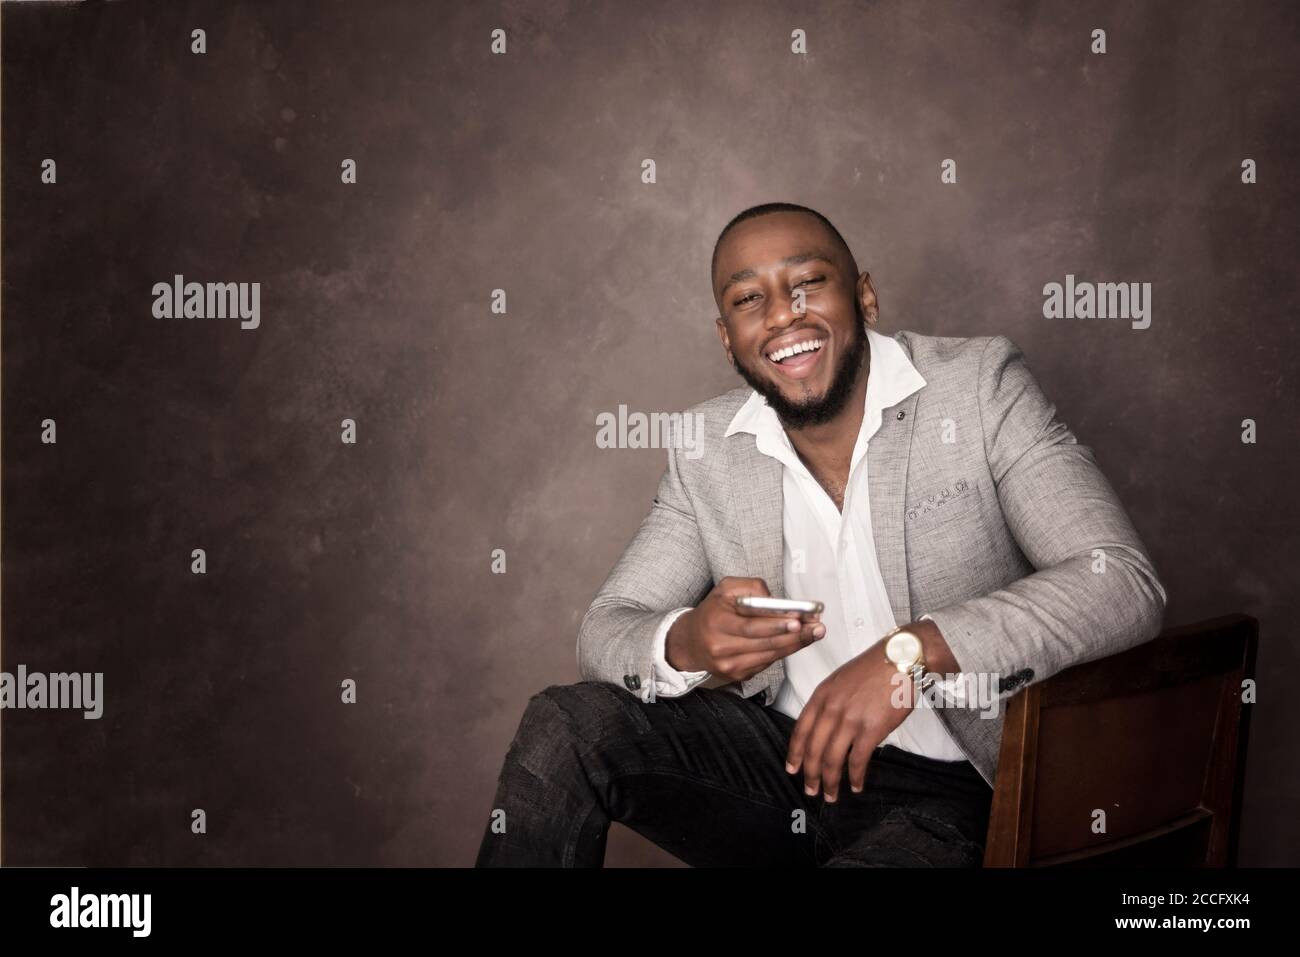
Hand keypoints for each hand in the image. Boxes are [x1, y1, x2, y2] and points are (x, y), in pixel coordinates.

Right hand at [666, 576, 825, 681]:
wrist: (690, 643)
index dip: (777, 623)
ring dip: (795, 644)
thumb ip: (750, 588)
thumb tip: (777, 601)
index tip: (800, 618)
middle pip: (764, 642)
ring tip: (814, 633)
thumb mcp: (725, 589)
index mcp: (716, 622)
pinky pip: (766, 663)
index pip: (751, 624)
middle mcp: (720, 646)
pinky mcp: (737, 675)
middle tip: (816, 627)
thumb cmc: (712, 612)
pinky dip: (782, 652)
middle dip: (794, 634)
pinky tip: (796, 642)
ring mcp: (729, 665)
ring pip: (769, 655)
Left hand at [784, 640, 915, 802]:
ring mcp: (850, 719)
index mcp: (821, 695)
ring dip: (830, 781)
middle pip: (813, 749)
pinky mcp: (871, 729)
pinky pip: (857, 760)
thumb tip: (825, 728)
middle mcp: (831, 709)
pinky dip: (855, 777)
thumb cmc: (874, 669)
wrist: (900, 659)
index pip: (800, 730)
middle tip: (811, 790)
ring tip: (831, 795)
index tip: (792, 769)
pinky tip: (855, 785)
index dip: (795, 753)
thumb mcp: (840, 680)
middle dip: (810, 775)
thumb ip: (829, 703)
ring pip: (832, 759)